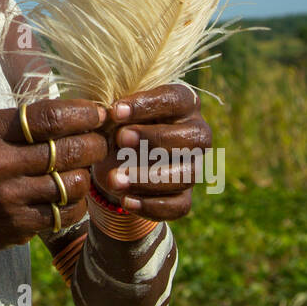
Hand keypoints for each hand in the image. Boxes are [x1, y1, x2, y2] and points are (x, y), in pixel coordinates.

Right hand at [0, 99, 108, 254]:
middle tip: (101, 141)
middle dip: (95, 143)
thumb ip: (17, 123)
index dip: (83, 113)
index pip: (50, 117)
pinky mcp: (16, 227)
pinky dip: (74, 202)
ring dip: (85, 175)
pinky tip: (69, 194)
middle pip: (69, 150)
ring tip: (83, 169)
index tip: (99, 112)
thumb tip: (71, 113)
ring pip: (72, 184)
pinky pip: (63, 213)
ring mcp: (8, 199)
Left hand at [91, 83, 211, 222]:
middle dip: (153, 139)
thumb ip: (115, 114)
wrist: (116, 160)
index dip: (147, 104)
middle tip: (120, 139)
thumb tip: (109, 116)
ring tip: (113, 179)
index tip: (115, 111)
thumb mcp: (115, 115)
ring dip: (148, 178)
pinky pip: (178, 205)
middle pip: (192, 137)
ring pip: (185, 175)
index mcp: (185, 104)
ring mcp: (194, 167)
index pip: (175, 99)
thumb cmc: (118, 124)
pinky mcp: (185, 195)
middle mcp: (197, 134)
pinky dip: (151, 206)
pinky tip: (125, 201)